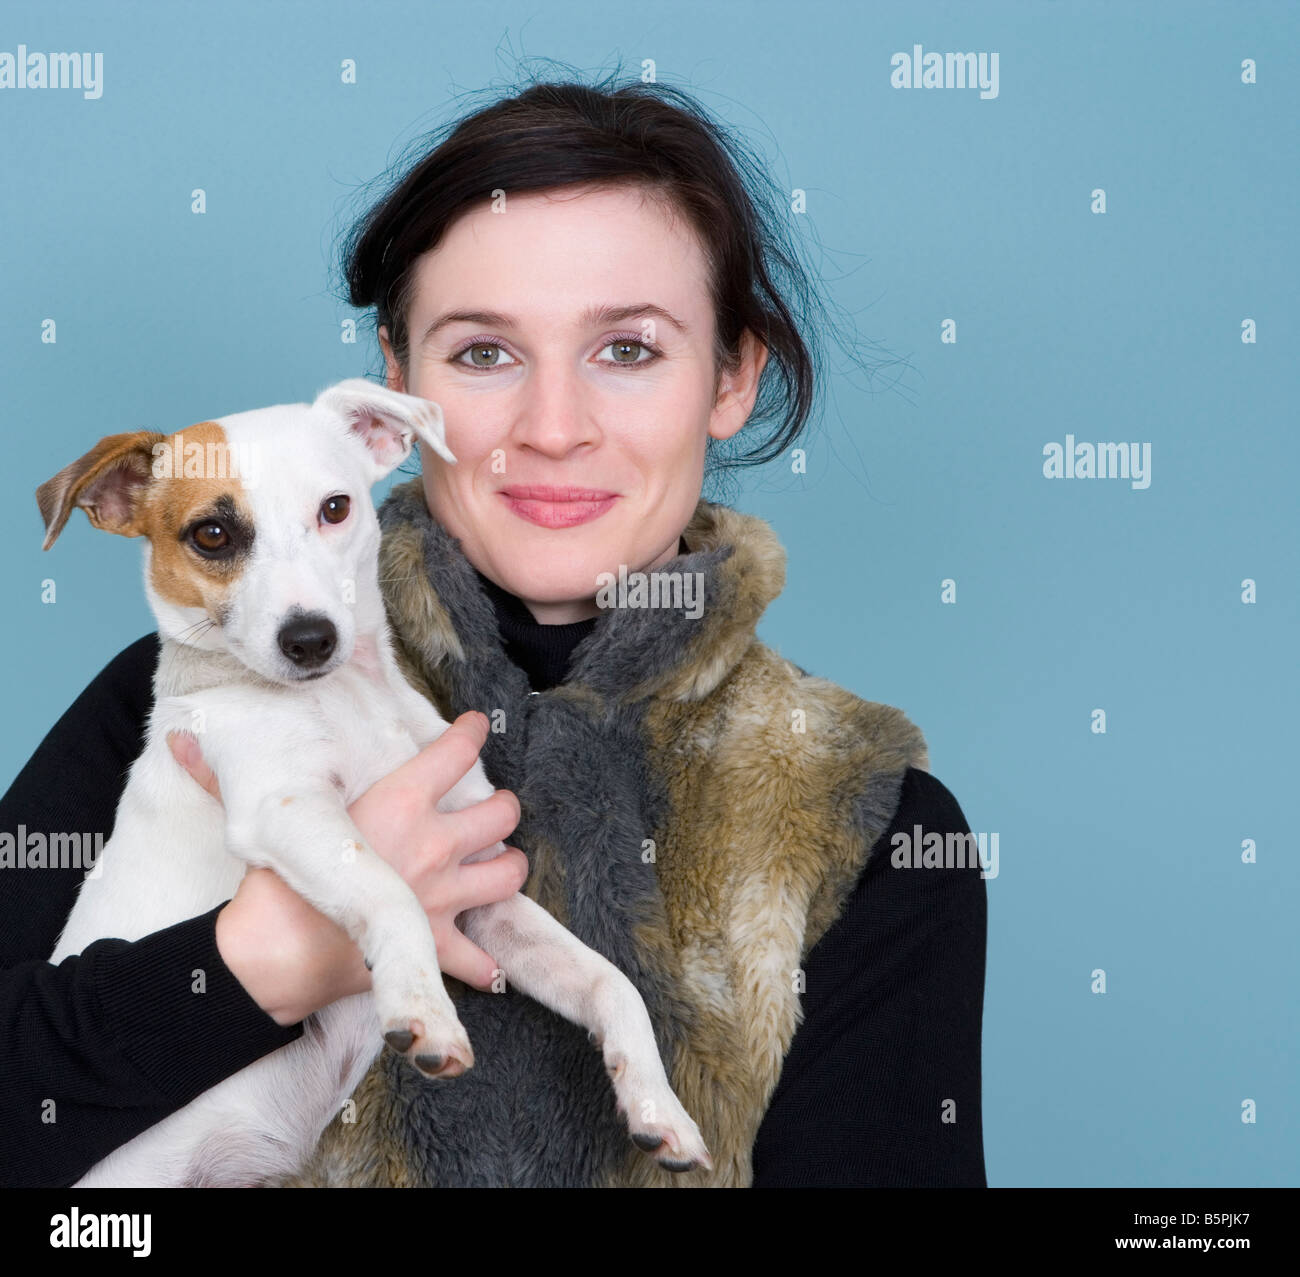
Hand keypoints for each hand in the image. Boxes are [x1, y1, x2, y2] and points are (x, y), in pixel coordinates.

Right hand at [167, 712, 527, 1025]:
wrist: (273, 958)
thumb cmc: (271, 885)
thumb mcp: (256, 817)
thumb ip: (224, 776)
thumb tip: (179, 741)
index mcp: (399, 801)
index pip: (456, 750)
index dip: (472, 732)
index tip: (476, 727)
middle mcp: (433, 842)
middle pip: (502, 810)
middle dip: (501, 808)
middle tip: (489, 810)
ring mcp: (444, 894)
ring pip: (511, 870)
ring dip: (507, 866)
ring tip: (496, 864)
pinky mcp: (439, 945)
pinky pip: (483, 955)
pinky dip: (485, 959)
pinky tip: (482, 956)